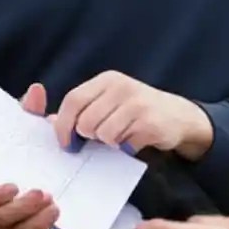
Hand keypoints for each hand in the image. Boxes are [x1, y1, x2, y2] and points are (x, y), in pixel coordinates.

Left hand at [35, 74, 212, 158]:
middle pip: (86, 121)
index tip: (66, 143)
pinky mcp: (151, 123)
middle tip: (101, 138)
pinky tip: (134, 141)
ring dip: (109, 143)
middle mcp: (122, 87)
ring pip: (103, 135)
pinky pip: (124, 144)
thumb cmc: (135, 112)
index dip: (64, 125)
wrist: (179, 116)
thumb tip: (49, 123)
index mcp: (107, 80)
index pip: (73, 100)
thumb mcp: (108, 102)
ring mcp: (138, 104)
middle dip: (89, 137)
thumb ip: (80, 110)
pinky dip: (126, 148)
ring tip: (120, 137)